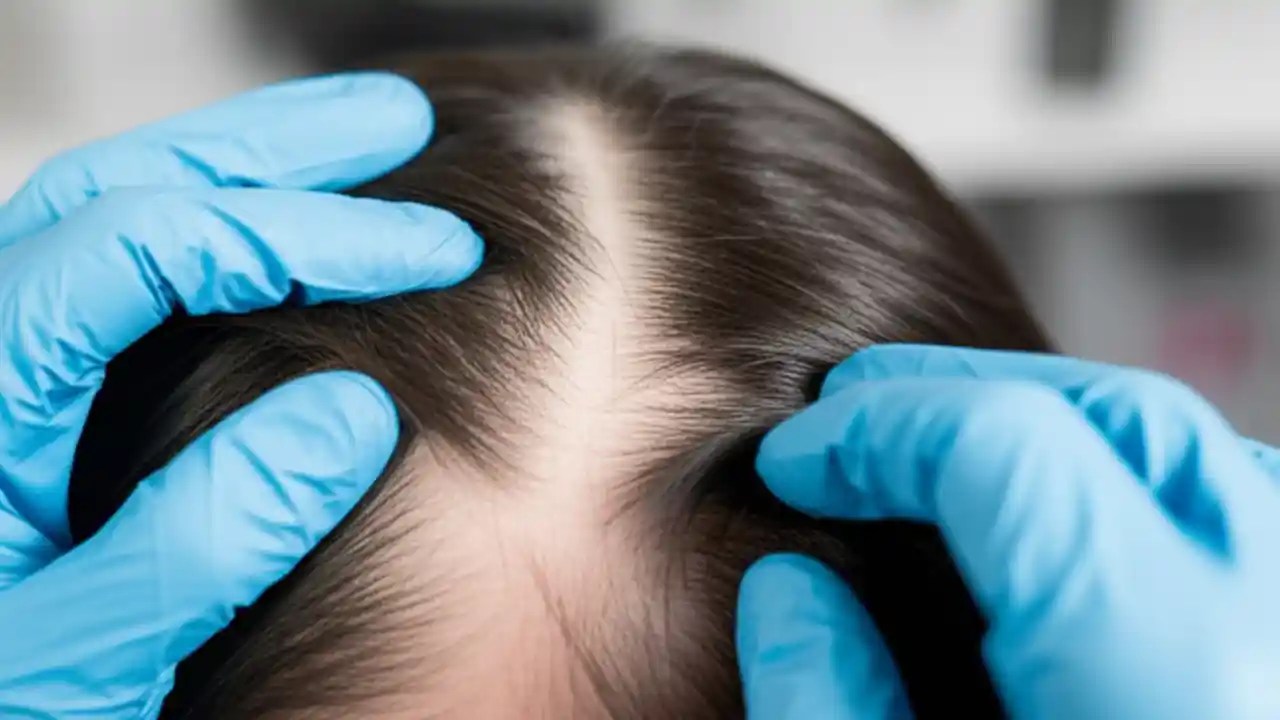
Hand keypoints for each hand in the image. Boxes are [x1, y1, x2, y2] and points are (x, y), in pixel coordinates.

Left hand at [0, 74, 481, 717]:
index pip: (145, 249)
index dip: (299, 233)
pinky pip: (126, 283)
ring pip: (120, 219)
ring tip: (363, 143)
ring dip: (246, 167)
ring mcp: (14, 375)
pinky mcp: (45, 408)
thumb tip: (354, 415)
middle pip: (124, 189)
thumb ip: (201, 542)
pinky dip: (219, 239)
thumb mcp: (77, 659)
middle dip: (277, 147)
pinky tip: (289, 241)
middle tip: (398, 124)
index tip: (430, 249)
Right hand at [737, 345, 1279, 718]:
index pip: (1009, 446)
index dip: (876, 427)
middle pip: (1126, 413)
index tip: (801, 462)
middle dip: (966, 389)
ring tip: (956, 449)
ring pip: (1206, 451)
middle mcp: (1267, 637)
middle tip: (858, 415)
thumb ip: (831, 708)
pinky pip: (1249, 518)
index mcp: (1158, 677)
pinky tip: (1073, 526)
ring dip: (1064, 420)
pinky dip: (1149, 489)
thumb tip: (789, 587)